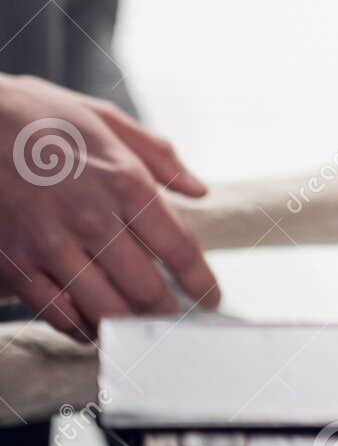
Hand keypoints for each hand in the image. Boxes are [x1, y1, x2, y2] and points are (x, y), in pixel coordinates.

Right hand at [0, 74, 218, 339]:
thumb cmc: (36, 116)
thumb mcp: (107, 119)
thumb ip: (160, 156)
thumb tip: (198, 189)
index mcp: (125, 182)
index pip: (179, 248)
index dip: (200, 282)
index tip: (211, 299)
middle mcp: (92, 219)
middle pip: (144, 287)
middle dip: (164, 310)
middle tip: (172, 316)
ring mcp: (49, 245)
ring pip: (102, 308)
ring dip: (126, 323)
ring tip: (138, 327)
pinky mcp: (13, 263)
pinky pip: (54, 312)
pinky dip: (78, 328)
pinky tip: (90, 329)